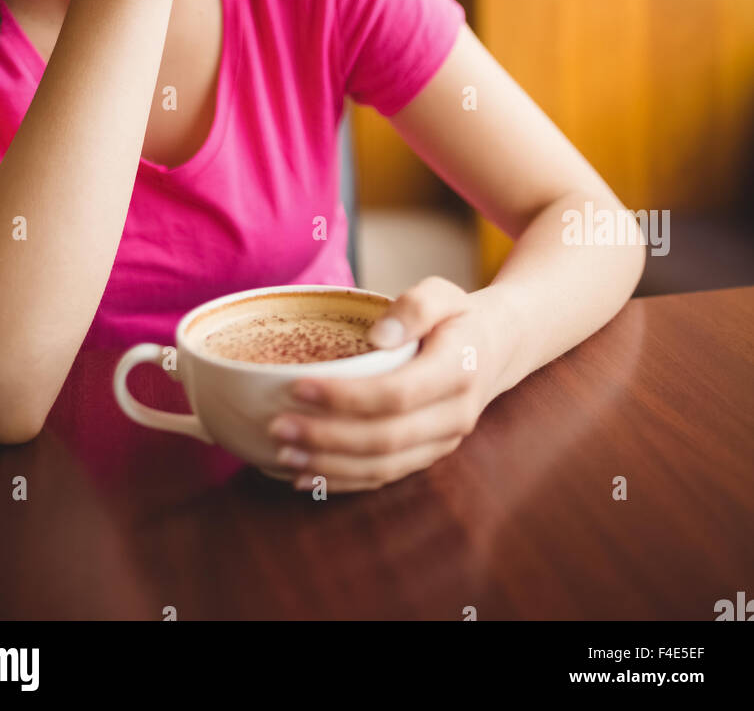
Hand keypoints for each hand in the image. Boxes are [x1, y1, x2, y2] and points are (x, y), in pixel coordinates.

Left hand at [268, 277, 519, 492]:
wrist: (496, 350)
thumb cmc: (458, 318)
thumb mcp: (444, 293)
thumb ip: (416, 306)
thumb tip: (380, 336)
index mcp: (457, 371)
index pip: (396, 393)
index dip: (345, 396)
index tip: (298, 387)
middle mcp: (454, 416)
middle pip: (385, 438)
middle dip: (327, 437)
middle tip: (277, 427)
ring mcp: (442, 442)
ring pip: (383, 466)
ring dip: (329, 465)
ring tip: (284, 455)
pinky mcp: (428, 456)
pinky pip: (384, 476)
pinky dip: (344, 480)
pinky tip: (306, 476)